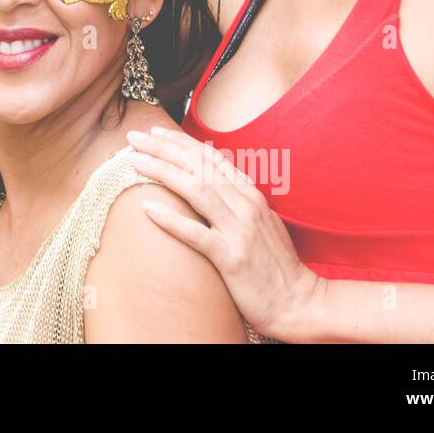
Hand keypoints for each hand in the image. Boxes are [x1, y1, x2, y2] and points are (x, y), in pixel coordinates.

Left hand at [124, 126, 325, 340]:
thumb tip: (206, 184)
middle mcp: (245, 205)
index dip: (181, 142)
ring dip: (162, 172)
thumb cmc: (273, 265)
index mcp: (250, 194)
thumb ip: (235, 201)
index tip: (155, 131)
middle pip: (198, 166)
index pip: (211, 157)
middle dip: (163, 148)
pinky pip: (197, 234)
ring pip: (196, 189)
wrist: (299, 302)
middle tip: (133, 137)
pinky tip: (147, 208)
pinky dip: (171, 219)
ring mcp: (240, 230)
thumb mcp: (258, 223)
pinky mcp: (233, 258)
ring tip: (134, 162)